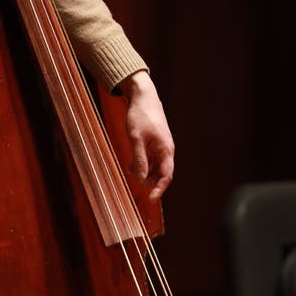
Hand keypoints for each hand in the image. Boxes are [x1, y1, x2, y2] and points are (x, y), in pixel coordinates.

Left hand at [119, 71, 174, 200]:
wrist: (142, 96)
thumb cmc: (140, 116)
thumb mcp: (136, 139)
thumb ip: (139, 160)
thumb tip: (141, 180)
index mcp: (166, 150)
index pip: (167, 176)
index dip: (159, 189)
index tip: (150, 200)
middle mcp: (166, 151)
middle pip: (160, 175)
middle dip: (147, 181)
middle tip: (132, 179)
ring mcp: (160, 148)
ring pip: (154, 169)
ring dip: (143, 173)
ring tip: (128, 170)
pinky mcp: (154, 145)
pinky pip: (149, 161)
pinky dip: (141, 165)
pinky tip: (130, 165)